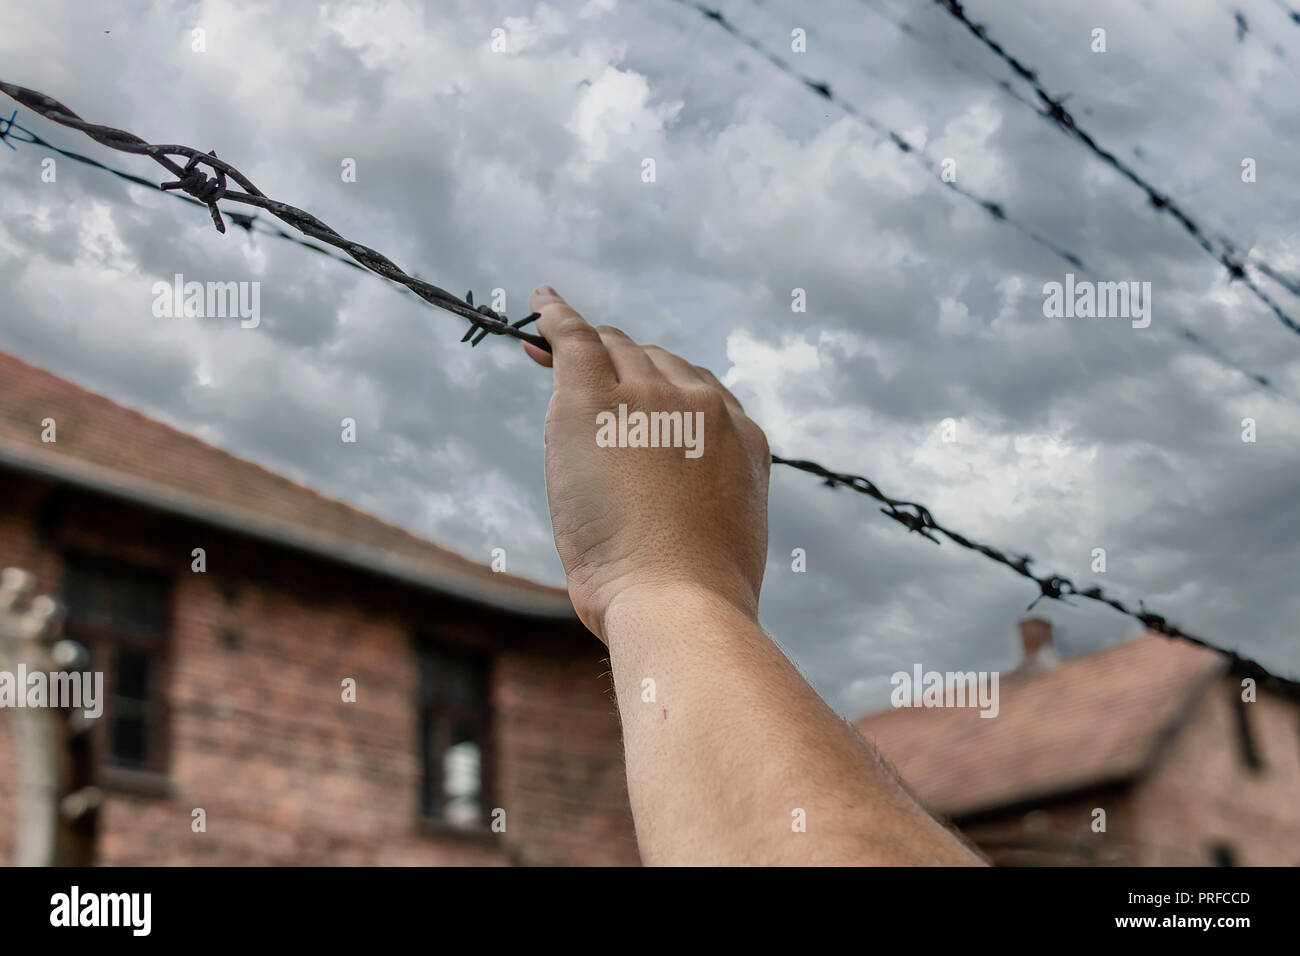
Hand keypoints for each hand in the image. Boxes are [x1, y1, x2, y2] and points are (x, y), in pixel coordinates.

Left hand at [522, 286, 770, 641]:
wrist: (680, 598)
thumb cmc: (692, 595)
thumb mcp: (718, 542)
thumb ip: (700, 506)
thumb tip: (669, 516)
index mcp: (742, 440)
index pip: (697, 393)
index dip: (661, 391)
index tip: (635, 402)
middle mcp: (704, 406)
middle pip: (656, 364)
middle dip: (622, 368)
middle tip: (583, 377)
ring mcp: (652, 396)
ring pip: (616, 349)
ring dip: (588, 349)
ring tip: (549, 345)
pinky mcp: (595, 398)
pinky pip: (575, 339)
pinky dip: (555, 317)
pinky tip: (539, 303)